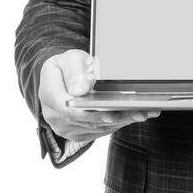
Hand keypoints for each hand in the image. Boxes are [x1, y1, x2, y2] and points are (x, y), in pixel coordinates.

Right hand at [39, 49, 158, 141]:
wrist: (63, 77)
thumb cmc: (68, 66)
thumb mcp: (69, 59)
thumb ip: (74, 72)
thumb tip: (80, 90)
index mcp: (49, 94)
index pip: (70, 110)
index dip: (91, 113)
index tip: (111, 112)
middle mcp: (54, 116)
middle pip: (88, 122)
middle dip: (116, 117)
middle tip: (139, 111)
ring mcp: (65, 128)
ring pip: (97, 128)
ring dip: (121, 121)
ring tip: (144, 112)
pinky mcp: (78, 133)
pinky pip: (99, 131)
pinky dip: (118, 123)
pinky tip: (134, 115)